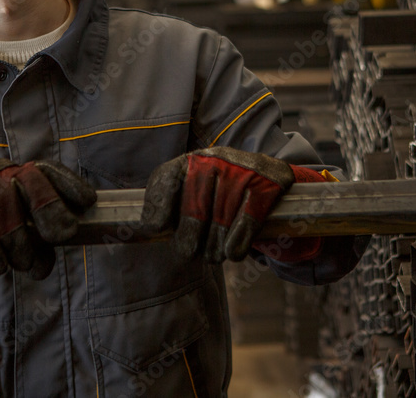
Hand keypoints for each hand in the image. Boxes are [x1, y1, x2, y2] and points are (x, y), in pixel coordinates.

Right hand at [0, 158, 96, 279]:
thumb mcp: (17, 202)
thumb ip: (36, 230)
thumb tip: (44, 268)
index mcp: (24, 171)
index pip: (50, 172)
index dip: (70, 185)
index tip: (88, 201)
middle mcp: (6, 175)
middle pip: (34, 188)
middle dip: (51, 213)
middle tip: (63, 236)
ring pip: (8, 216)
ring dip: (20, 245)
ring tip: (25, 264)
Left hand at [141, 146, 330, 262]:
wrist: (266, 172)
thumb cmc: (218, 189)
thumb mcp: (193, 187)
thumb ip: (167, 203)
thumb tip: (148, 229)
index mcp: (191, 159)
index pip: (167, 180)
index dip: (159, 206)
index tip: (156, 229)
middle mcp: (215, 159)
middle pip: (194, 209)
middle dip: (189, 238)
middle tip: (189, 252)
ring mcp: (242, 170)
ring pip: (221, 220)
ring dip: (215, 247)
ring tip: (213, 255)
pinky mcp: (267, 184)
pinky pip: (247, 220)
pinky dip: (237, 242)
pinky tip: (232, 253)